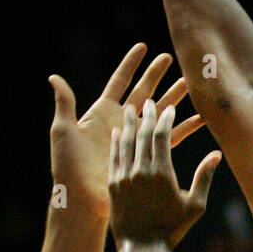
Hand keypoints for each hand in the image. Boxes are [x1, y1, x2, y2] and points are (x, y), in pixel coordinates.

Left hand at [49, 44, 202, 222]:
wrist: (83, 204)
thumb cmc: (69, 169)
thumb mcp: (63, 132)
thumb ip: (65, 103)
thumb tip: (53, 77)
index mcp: (101, 114)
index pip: (120, 82)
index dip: (131, 64)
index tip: (144, 47)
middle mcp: (119, 125)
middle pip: (142, 93)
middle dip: (157, 76)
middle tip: (173, 59)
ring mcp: (134, 142)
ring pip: (158, 114)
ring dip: (174, 98)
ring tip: (190, 84)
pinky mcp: (147, 159)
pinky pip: (169, 141)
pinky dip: (183, 129)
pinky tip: (198, 119)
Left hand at [109, 97, 220, 248]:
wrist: (142, 249)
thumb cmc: (173, 229)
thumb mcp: (195, 205)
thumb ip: (205, 177)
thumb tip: (217, 155)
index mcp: (162, 173)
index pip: (162, 137)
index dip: (165, 120)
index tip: (168, 108)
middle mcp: (141, 172)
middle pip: (142, 135)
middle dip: (146, 116)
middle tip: (148, 101)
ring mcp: (124, 178)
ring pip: (126, 143)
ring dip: (128, 124)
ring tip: (129, 109)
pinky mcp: (113, 186)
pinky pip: (114, 158)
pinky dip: (116, 143)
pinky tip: (116, 133)